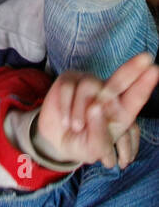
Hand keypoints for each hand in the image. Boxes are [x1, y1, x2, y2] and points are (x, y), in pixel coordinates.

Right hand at [35, 53, 158, 169]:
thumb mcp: (94, 149)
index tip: (155, 70)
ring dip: (79, 111)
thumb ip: (99, 134)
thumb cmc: (83, 143)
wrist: (57, 140)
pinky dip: (65, 108)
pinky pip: (68, 88)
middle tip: (146, 58)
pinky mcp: (68, 81)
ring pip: (88, 88)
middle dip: (132, 69)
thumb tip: (95, 107)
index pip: (135, 97)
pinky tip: (65, 120)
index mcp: (121, 112)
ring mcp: (88, 85)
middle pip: (120, 79)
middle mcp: (107, 95)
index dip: (145, 84)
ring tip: (76, 127)